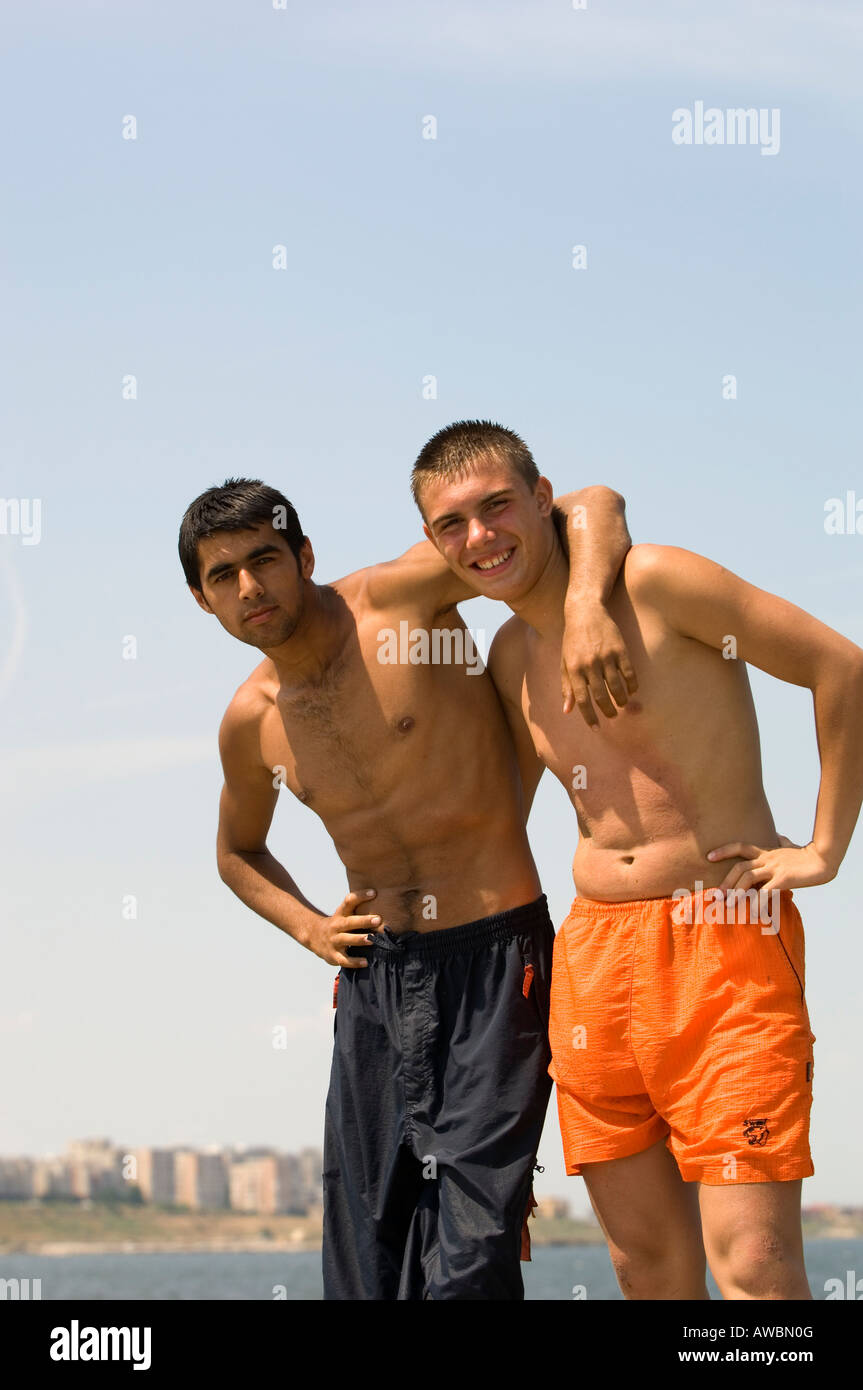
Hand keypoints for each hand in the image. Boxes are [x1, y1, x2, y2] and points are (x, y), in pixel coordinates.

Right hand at [304, 889, 381, 967]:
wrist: (313, 936)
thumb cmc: (338, 924)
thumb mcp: (344, 914)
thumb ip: (359, 908)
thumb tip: (383, 898)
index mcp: (340, 914)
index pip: (349, 901)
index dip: (360, 896)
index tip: (374, 892)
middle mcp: (336, 926)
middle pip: (349, 922)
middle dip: (364, 921)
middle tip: (378, 919)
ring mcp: (334, 941)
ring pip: (346, 940)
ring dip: (359, 940)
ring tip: (372, 940)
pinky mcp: (333, 956)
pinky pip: (344, 960)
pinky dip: (354, 962)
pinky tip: (366, 962)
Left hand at [561, 601, 637, 725]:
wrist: (585, 611)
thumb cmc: (572, 640)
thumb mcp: (565, 662)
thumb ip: (566, 687)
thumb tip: (567, 711)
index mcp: (573, 669)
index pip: (582, 700)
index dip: (589, 716)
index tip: (596, 728)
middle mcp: (589, 664)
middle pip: (601, 696)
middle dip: (607, 711)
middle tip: (612, 716)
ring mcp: (606, 656)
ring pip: (617, 687)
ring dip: (621, 700)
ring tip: (622, 704)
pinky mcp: (620, 649)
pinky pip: (629, 673)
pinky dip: (632, 685)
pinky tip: (632, 690)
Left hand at [706, 836, 836, 891]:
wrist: (823, 860)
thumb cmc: (807, 856)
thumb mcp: (791, 846)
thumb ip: (782, 843)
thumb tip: (779, 836)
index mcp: (766, 852)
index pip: (740, 847)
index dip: (723, 850)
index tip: (708, 856)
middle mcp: (767, 859)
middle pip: (740, 867)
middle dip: (726, 881)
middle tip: (717, 895)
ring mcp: (775, 868)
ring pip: (749, 877)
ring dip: (736, 891)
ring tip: (729, 904)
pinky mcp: (784, 878)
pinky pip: (766, 891)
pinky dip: (757, 902)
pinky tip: (753, 913)